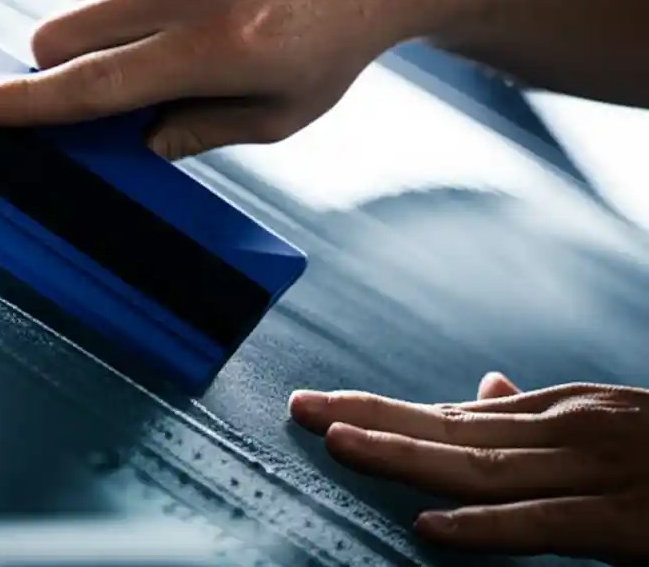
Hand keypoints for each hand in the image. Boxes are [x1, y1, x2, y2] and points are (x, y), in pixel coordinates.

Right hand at [0, 0, 429, 157]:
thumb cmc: (323, 53)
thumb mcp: (270, 120)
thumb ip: (187, 134)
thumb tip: (120, 139)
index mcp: (217, 46)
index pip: (96, 83)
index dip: (27, 103)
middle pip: (58, 35)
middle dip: (53, 73)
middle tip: (96, 96)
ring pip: (75, 7)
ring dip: (88, 41)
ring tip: (155, 52)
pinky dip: (116, 8)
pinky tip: (170, 14)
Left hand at [289, 373, 648, 562]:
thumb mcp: (615, 420)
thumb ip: (544, 415)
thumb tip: (488, 385)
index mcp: (563, 412)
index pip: (451, 413)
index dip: (382, 408)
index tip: (320, 402)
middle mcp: (574, 431)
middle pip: (451, 429)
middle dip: (371, 418)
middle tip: (299, 408)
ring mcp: (605, 474)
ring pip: (486, 468)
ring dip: (407, 456)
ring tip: (339, 445)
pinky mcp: (636, 526)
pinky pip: (549, 527)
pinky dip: (488, 529)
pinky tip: (432, 529)